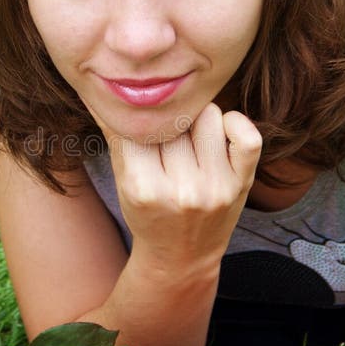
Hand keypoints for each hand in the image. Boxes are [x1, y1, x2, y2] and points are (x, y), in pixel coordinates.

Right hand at [91, 103, 261, 276]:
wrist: (181, 257)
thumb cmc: (147, 213)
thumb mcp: (122, 179)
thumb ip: (114, 134)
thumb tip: (96, 88)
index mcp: (143, 188)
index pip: (140, 125)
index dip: (140, 119)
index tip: (142, 124)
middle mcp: (182, 190)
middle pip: (175, 118)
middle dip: (169, 121)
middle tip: (167, 137)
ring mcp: (215, 188)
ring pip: (209, 116)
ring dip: (198, 119)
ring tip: (189, 138)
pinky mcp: (241, 185)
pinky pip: (248, 137)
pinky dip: (236, 124)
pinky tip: (221, 130)